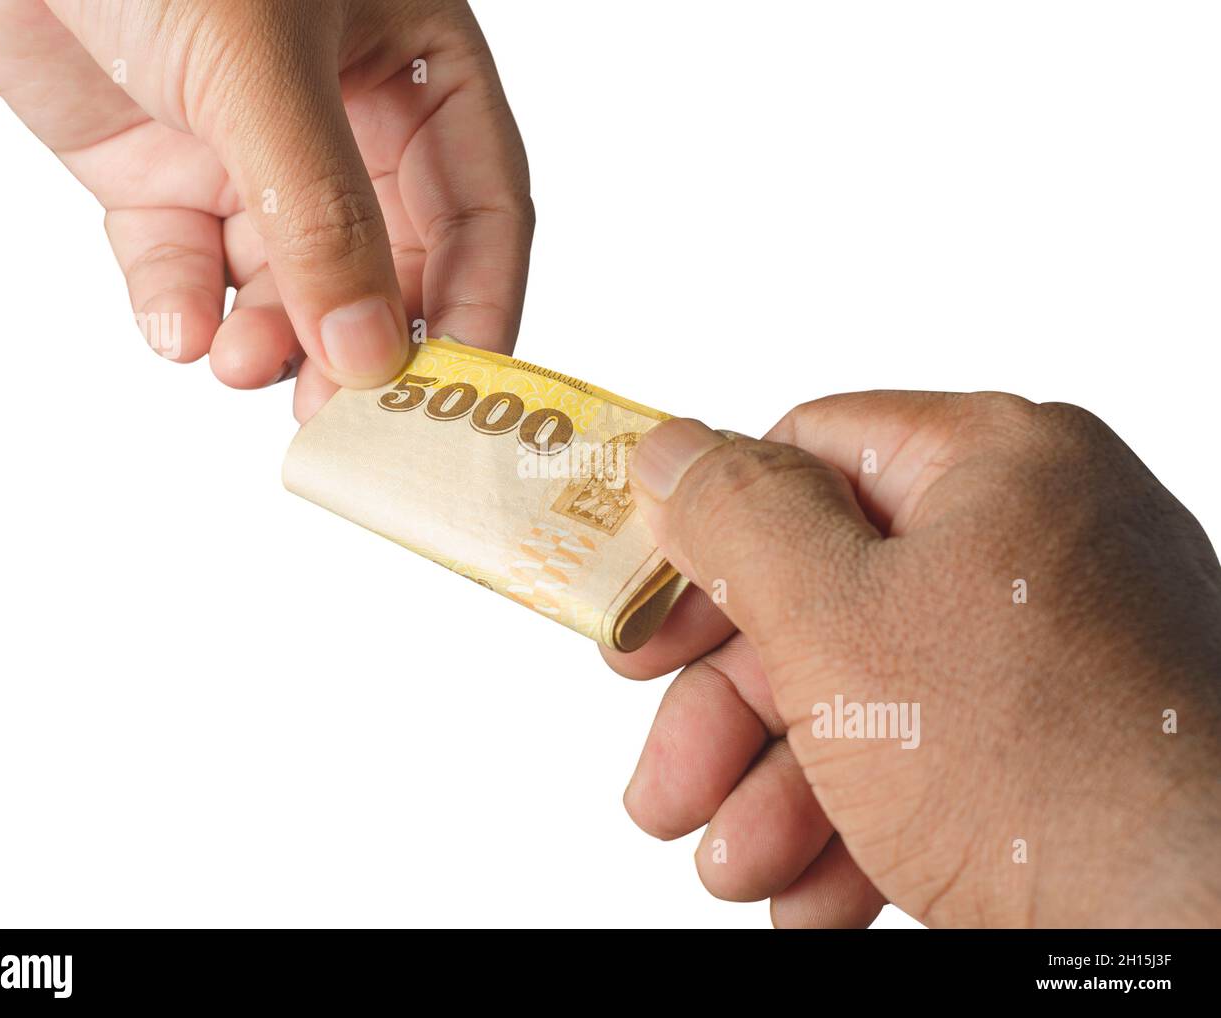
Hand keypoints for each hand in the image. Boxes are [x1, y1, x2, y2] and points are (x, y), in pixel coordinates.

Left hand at [0, 0, 532, 419]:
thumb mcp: (259, 67)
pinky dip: (184, 307)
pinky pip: (188, 264)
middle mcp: (341, 113)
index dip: (479, 301)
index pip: (478, 204)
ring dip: (270, 336)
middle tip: (344, 415)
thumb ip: (323, 216)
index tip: (460, 395)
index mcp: (412, 61)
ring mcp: (247, 145)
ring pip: (286, 279)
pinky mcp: (158, 168)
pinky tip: (180, 327)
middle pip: (386, 261)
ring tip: (242, 364)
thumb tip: (367, 353)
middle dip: (361, 341)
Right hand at [606, 393, 1220, 926]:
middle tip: (665, 790)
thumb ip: (736, 518)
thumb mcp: (837, 622)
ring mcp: (1056, 645)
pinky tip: (814, 896)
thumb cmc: (1041, 768)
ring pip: (865, 695)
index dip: (703, 548)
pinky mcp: (1065, 741)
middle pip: (821, 599)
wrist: (1202, 933)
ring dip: (778, 791)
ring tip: (737, 868)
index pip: (804, 460)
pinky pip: (930, 756)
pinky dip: (857, 825)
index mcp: (994, 463)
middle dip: (729, 715)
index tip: (642, 634)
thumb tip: (669, 447)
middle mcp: (1033, 539)